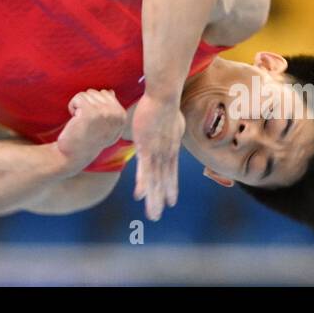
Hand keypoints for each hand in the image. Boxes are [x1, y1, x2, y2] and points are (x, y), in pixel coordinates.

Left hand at [56, 89, 126, 171]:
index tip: (94, 121)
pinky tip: (75, 120)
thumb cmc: (88, 139)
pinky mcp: (89, 112)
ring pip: (86, 94)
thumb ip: (110, 109)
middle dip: (87, 104)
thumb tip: (111, 91)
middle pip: (96, 92)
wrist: (74, 155)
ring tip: (81, 122)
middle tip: (86, 122)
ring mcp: (104, 113)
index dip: (95, 105)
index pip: (107, 93)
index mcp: (122, 116)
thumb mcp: (106, 126)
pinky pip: (78, 97)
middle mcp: (116, 114)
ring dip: (79, 106)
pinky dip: (72, 107)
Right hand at [131, 94, 184, 220]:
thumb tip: (173, 129)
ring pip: (154, 180)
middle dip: (159, 199)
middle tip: (156, 216)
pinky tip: (140, 196)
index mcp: (171, 147)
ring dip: (152, 198)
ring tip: (152, 215)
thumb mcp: (173, 120)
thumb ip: (171, 130)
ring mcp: (156, 151)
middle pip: (162, 180)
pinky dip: (143, 183)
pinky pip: (144, 168)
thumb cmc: (167, 103)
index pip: (171, 172)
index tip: (171, 201)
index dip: (171, 187)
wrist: (164, 95)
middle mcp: (166, 153)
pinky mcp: (146, 147)